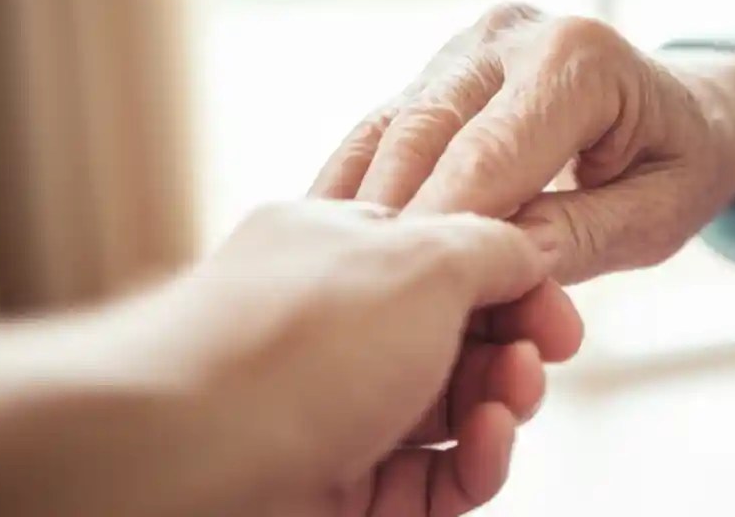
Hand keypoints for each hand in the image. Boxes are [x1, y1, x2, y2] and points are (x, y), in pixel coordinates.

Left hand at [170, 202, 549, 515]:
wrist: (176, 461)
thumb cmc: (294, 345)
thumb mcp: (421, 258)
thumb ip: (491, 245)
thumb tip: (531, 247)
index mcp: (344, 250)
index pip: (450, 255)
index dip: (515, 279)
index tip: (559, 308)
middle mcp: (339, 329)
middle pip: (456, 337)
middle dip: (513, 346)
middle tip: (541, 357)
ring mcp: (335, 412)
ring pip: (449, 412)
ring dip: (498, 405)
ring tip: (510, 405)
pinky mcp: (338, 489)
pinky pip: (429, 479)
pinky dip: (472, 464)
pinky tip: (488, 445)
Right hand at [311, 4, 734, 283]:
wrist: (688, 109)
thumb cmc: (684, 166)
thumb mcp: (659, 214)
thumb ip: (582, 234)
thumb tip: (496, 262)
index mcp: (577, 58)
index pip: (489, 155)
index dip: (439, 228)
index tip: (397, 299)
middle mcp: (510, 33)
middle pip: (424, 134)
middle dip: (388, 221)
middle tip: (352, 302)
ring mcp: (468, 43)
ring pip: (392, 129)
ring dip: (359, 204)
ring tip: (329, 276)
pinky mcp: (441, 65)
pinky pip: (387, 126)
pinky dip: (359, 182)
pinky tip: (333, 239)